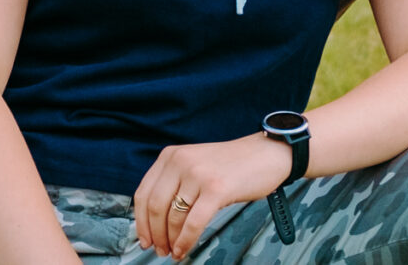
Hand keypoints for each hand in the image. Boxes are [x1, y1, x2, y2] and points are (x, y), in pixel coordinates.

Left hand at [132, 134, 292, 258]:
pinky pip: (193, 223)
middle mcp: (181, 161)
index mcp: (171, 156)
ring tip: (174, 252)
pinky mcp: (216, 189)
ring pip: (172, 217)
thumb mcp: (194, 165)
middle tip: (160, 251)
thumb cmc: (231, 166)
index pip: (143, 194)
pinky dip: (185, 241)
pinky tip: (184, 250)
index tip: (144, 239)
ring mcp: (198, 174)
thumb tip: (153, 221)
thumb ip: (174, 184)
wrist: (266, 154)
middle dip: (155, 235)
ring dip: (170, 241)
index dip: (140, 222)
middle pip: (154, 207)